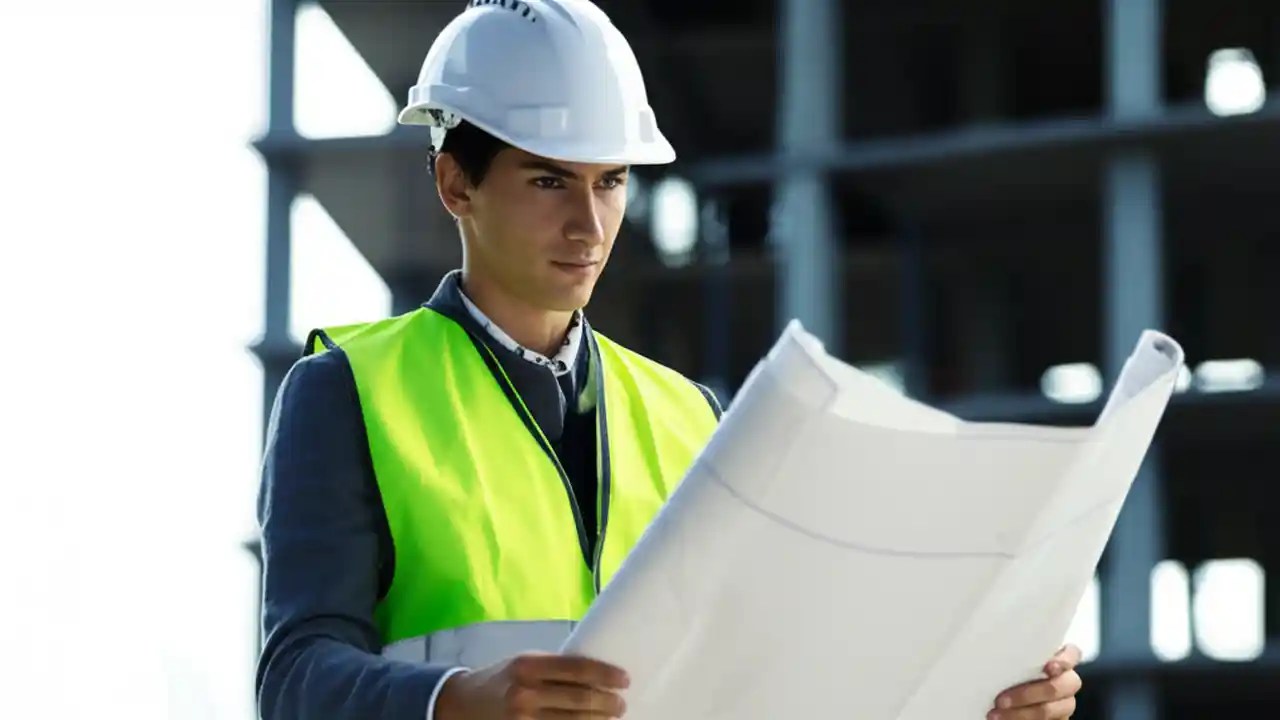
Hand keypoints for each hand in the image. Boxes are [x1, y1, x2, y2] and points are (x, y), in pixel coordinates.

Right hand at [435, 651, 629, 719]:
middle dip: (607, 703)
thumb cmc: (501, 679)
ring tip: (612, 718)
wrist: (462, 704)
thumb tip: (595, 673)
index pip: (576, 669)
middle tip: (621, 704)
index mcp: (528, 666)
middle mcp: (525, 693)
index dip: (605, 675)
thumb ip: (553, 668)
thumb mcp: (523, 663)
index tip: (624, 679)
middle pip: (579, 700)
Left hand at [988, 644, 1082, 718]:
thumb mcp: (1014, 660)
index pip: (1072, 654)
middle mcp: (1067, 681)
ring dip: (1021, 714)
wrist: (1009, 696)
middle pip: (1058, 686)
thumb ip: (1016, 655)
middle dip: (1028, 694)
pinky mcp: (1059, 719)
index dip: (1063, 661)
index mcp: (1061, 659)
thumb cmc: (1010, 670)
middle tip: (1001, 700)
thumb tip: (988, 648)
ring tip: (995, 715)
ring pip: (1050, 710)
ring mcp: (1065, 703)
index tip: (1048, 667)